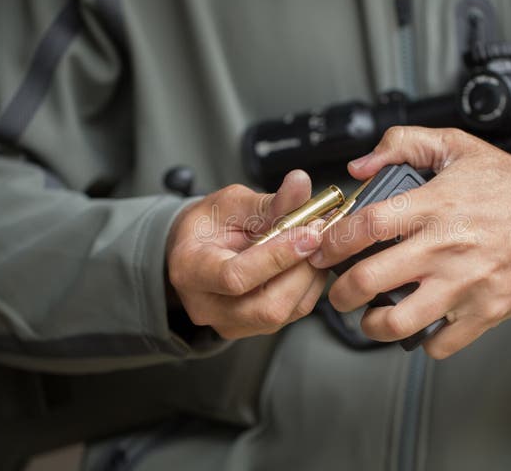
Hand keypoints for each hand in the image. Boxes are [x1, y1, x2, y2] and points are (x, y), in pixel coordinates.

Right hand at [166, 170, 326, 338]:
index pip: (236, 277)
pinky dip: (309, 284)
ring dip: (310, 275)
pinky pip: (292, 313)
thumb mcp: (232, 203)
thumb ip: (268, 200)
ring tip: (315, 242)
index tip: (310, 232)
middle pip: (267, 306)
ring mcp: (231, 323)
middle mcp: (208, 306)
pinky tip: (309, 259)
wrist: (197, 249)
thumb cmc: (209, 225)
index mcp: (191, 270)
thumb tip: (300, 183)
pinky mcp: (253, 328)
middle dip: (302, 269)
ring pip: (285, 312)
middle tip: (319, 234)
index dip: (279, 256)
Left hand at [310, 126, 510, 358]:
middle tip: (337, 292)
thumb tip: (359, 167)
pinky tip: (418, 323)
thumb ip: (402, 144)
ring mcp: (465, 284)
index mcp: (435, 205)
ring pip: (397, 321)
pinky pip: (439, 343)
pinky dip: (421, 340)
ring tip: (369, 316)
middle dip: (338, 293)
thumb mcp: (459, 147)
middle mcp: (445, 247)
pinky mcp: (485, 312)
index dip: (333, 241)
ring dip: (371, 325)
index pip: (366, 225)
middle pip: (369, 280)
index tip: (324, 249)